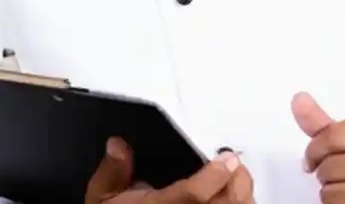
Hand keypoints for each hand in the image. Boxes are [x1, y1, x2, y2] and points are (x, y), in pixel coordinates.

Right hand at [85, 137, 254, 203]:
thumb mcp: (103, 199)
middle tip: (233, 164)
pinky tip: (234, 201)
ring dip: (242, 196)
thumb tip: (118, 146)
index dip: (215, 174)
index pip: (193, 195)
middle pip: (227, 202)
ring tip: (235, 183)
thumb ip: (112, 172)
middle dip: (236, 178)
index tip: (226, 156)